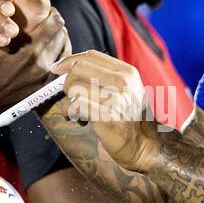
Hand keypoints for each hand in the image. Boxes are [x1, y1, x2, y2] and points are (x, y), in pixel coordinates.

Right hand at [0, 5, 67, 132]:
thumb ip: (7, 26)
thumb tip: (20, 8)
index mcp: (29, 51)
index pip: (54, 22)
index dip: (50, 13)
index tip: (46, 11)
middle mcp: (41, 65)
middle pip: (61, 36)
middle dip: (55, 26)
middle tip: (48, 21)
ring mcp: (43, 79)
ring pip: (63, 51)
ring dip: (57, 40)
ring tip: (49, 35)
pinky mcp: (42, 89)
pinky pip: (59, 67)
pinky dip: (57, 56)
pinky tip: (48, 52)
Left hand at [53, 49, 159, 172]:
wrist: (147, 147)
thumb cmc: (132, 120)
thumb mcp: (128, 90)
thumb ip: (107, 76)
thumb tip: (73, 67)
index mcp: (127, 72)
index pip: (91, 55)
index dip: (69, 60)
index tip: (56, 68)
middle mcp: (122, 82)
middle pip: (77, 69)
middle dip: (67, 84)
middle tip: (72, 99)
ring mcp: (114, 99)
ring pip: (73, 87)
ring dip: (67, 102)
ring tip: (77, 113)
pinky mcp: (105, 116)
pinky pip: (74, 105)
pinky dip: (70, 112)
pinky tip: (79, 120)